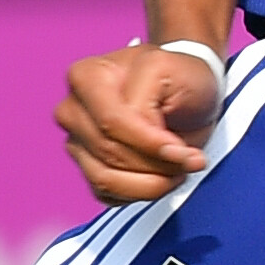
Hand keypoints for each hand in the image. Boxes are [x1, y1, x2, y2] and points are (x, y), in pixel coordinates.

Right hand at [59, 44, 222, 204]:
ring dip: (152, 182)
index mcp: (87, 77)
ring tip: (180, 167)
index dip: (150, 142)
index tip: (182, 149)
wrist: (184, 89)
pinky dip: (142, 192)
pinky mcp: (88, 167)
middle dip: (156, 163)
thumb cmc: (177, 75)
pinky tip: (162, 175)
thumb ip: (147, 103)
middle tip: (190, 158)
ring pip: (106, 179)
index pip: (111, 123)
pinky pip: (108, 194)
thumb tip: (147, 145)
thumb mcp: (167, 71)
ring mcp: (77, 141)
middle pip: (109, 153)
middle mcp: (74, 111)